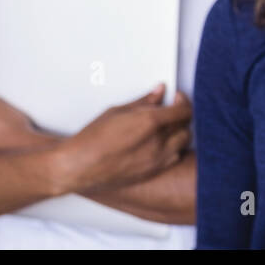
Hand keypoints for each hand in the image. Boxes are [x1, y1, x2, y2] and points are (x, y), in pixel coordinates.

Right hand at [60, 86, 190, 194]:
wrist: (79, 166)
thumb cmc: (93, 138)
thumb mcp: (118, 111)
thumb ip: (144, 101)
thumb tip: (159, 91)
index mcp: (150, 123)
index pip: (183, 110)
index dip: (183, 101)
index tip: (176, 97)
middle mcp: (158, 143)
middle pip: (186, 126)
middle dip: (182, 115)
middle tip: (172, 110)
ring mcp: (156, 160)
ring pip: (183, 143)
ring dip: (180, 132)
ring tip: (167, 127)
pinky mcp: (152, 172)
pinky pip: (174, 158)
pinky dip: (174, 148)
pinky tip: (162, 143)